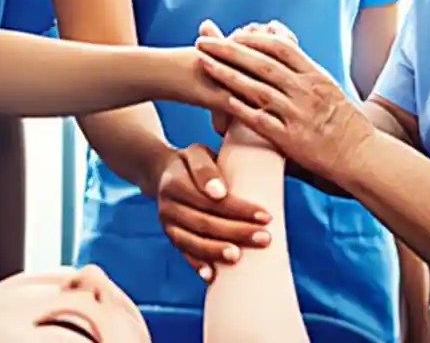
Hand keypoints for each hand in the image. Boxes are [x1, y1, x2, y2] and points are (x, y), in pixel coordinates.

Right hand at [152, 144, 272, 282]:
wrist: (164, 174)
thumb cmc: (190, 163)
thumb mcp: (195, 153)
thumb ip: (205, 168)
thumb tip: (219, 193)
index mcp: (174, 183)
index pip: (210, 201)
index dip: (238, 209)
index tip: (266, 216)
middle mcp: (168, 207)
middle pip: (204, 223)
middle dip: (236, 233)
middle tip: (265, 238)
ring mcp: (168, 225)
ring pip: (193, 242)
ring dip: (218, 252)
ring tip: (240, 257)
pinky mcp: (172, 238)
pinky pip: (184, 254)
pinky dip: (197, 266)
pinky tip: (212, 276)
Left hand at [194, 28, 373, 181]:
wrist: (364, 157)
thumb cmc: (346, 124)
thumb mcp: (330, 88)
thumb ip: (305, 72)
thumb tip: (284, 51)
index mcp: (316, 75)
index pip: (280, 47)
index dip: (253, 39)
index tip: (233, 33)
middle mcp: (306, 91)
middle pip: (261, 63)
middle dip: (229, 49)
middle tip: (203, 41)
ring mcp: (298, 114)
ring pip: (256, 88)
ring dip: (226, 73)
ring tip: (203, 63)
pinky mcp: (291, 139)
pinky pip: (260, 120)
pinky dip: (239, 108)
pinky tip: (220, 99)